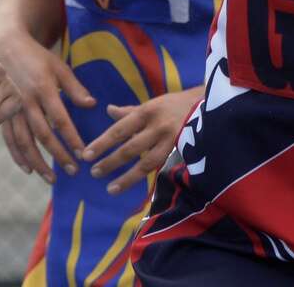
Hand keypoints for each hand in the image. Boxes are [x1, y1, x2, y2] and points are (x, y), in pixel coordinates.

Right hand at [0, 31, 95, 183]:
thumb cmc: (37, 58)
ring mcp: (11, 109)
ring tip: (51, 179)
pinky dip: (18, 156)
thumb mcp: (59, 66)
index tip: (84, 153)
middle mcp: (26, 101)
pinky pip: (9, 139)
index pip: (60, 119)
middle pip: (42, 135)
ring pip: (24, 142)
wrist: (6, 48)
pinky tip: (29, 169)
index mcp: (43, 89)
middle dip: (58, 155)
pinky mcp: (1, 113)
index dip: (72, 138)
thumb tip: (92, 105)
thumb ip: (74, 87)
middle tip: (73, 171)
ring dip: (38, 162)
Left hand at [81, 89, 201, 195]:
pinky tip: (136, 187)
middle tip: (94, 172)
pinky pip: (161, 167)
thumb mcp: (152, 103)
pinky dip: (147, 178)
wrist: (207, 105)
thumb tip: (108, 110)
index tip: (86, 155)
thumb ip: (130, 111)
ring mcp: (170, 141)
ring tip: (111, 189)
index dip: (102, 143)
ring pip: (146, 163)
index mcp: (147, 111)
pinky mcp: (181, 152)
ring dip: (127, 178)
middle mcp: (157, 126)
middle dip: (111, 162)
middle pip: (130, 148)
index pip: (119, 130)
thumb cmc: (174, 105)